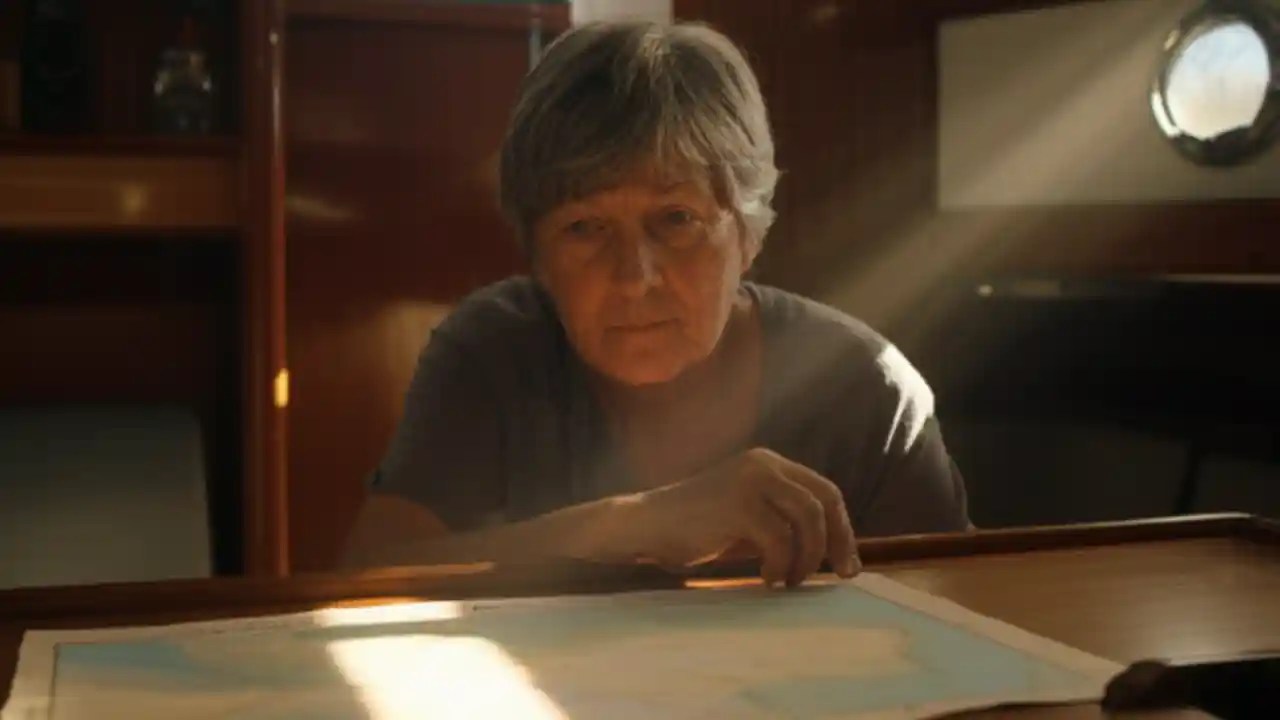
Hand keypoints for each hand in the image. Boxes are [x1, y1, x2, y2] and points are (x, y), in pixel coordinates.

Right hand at [629, 448, 859, 586]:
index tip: (846, 563)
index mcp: (768, 463)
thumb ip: (783, 522)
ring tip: (788, 580)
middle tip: (840, 575)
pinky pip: (780, 539)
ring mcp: (750, 480)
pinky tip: (766, 580)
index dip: (841, 528)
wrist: (646, 526)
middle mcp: (763, 464)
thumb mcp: (748, 519)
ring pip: (807, 518)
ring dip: (806, 557)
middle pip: (824, 500)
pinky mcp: (737, 504)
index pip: (824, 490)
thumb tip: (830, 550)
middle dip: (837, 541)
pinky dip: (780, 564)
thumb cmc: (695, 529)